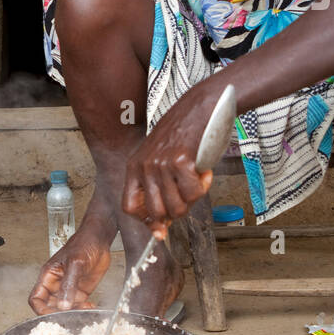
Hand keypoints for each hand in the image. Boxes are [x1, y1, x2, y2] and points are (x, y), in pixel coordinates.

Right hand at [28, 224, 111, 314]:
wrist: (100, 240)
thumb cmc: (83, 244)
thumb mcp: (75, 263)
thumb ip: (68, 285)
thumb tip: (63, 305)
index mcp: (48, 276)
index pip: (36, 298)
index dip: (40, 309)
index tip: (51, 317)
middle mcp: (56, 284)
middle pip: (49, 306)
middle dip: (59, 314)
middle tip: (71, 316)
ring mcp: (68, 289)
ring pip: (64, 308)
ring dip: (73, 312)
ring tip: (84, 309)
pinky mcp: (80, 291)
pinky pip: (78, 305)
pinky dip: (83, 309)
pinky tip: (91, 307)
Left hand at [123, 84, 216, 239]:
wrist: (199, 107)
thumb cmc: (182, 134)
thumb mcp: (158, 158)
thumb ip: (157, 187)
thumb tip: (160, 227)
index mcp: (134, 167)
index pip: (128, 207)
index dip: (146, 220)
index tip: (162, 224)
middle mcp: (144, 167)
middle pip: (158, 212)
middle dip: (178, 212)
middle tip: (189, 196)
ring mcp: (161, 164)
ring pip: (178, 206)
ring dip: (193, 198)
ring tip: (197, 179)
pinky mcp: (181, 161)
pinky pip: (194, 192)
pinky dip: (204, 185)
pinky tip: (204, 171)